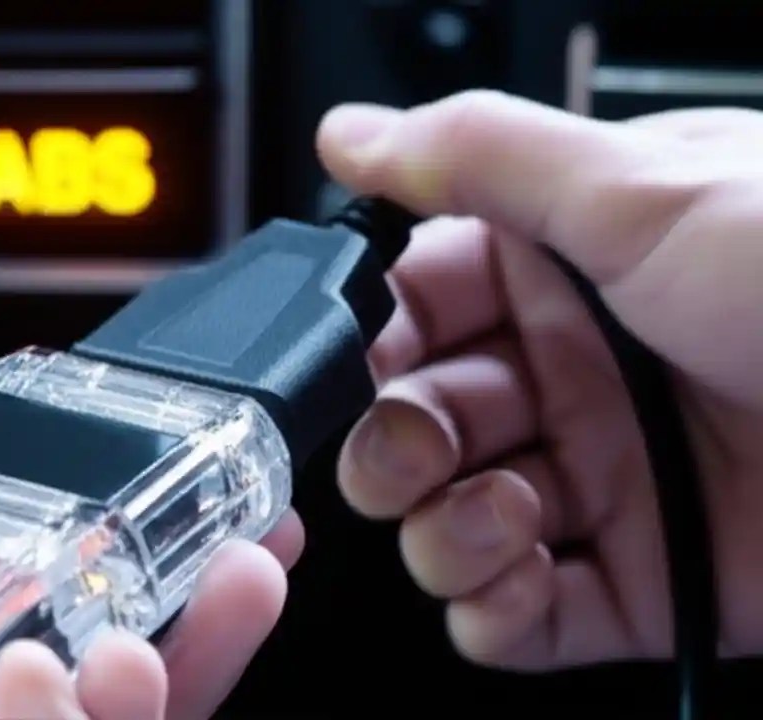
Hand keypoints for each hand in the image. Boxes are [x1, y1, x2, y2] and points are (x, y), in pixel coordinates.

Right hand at [317, 91, 762, 668]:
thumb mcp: (648, 191)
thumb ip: (478, 157)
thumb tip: (351, 134)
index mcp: (570, 272)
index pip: (415, 308)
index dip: (370, 340)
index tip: (357, 360)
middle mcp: (578, 376)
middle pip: (417, 423)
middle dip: (393, 444)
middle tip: (424, 444)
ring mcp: (608, 484)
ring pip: (447, 522)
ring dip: (441, 528)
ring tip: (506, 507)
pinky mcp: (643, 583)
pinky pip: (515, 615)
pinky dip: (489, 608)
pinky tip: (514, 571)